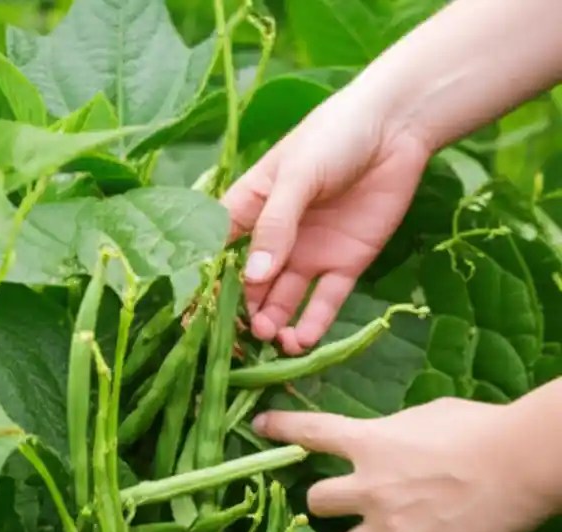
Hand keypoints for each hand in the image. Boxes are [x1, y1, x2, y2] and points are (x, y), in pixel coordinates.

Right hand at [223, 90, 432, 353]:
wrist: (398, 127)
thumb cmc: (334, 136)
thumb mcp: (297, 176)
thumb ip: (276, 225)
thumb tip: (254, 276)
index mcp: (249, 208)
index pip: (218, 250)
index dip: (207, 279)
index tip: (195, 309)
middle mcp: (274, 238)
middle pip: (250, 282)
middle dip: (241, 309)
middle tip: (239, 333)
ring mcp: (308, 253)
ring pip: (283, 298)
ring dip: (273, 320)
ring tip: (268, 338)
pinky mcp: (345, 263)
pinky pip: (324, 300)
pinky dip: (313, 323)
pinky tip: (300, 342)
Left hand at [253, 398, 561, 531]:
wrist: (523, 463)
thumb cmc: (482, 427)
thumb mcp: (426, 416)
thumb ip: (394, 432)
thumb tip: (391, 440)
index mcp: (368, 442)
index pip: (309, 432)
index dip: (280, 428)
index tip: (260, 426)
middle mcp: (368, 487)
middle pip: (315, 502)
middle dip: (329, 504)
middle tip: (352, 504)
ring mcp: (391, 528)